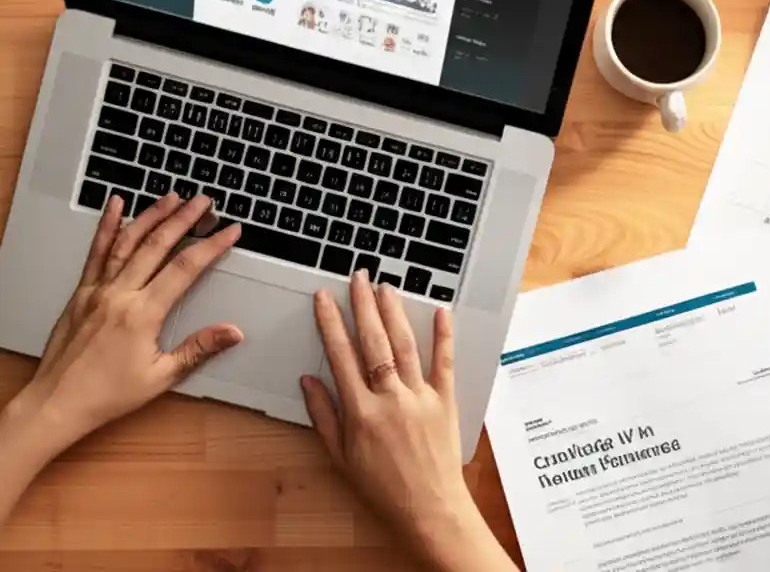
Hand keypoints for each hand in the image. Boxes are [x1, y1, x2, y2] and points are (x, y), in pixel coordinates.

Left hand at [4, 193, 243, 450]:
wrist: (57, 401)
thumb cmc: (107, 394)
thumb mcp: (162, 376)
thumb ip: (199, 348)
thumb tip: (233, 331)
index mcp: (143, 314)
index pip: (185, 269)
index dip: (211, 246)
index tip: (229, 231)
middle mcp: (119, 294)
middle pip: (158, 246)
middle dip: (184, 219)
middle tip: (204, 201)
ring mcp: (97, 290)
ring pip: (128, 242)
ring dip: (151, 216)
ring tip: (171, 197)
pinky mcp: (82, 293)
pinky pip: (96, 253)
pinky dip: (107, 227)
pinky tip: (115, 207)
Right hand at [302, 272, 515, 571]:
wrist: (428, 507)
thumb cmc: (382, 486)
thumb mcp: (341, 456)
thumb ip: (323, 415)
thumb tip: (309, 381)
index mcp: (360, 411)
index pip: (340, 356)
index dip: (330, 323)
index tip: (323, 298)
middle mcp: (390, 398)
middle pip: (373, 341)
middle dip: (362, 305)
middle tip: (357, 277)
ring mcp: (420, 396)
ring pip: (406, 345)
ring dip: (395, 313)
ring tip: (386, 287)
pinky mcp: (446, 400)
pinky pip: (445, 362)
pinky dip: (444, 335)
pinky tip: (441, 310)